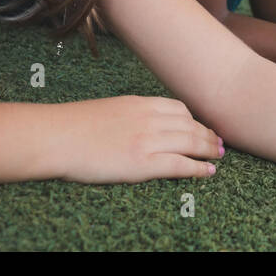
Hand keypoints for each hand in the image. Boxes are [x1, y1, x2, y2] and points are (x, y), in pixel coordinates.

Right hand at [54, 96, 223, 183]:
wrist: (55, 136)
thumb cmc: (72, 125)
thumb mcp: (108, 109)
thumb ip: (129, 114)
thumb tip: (137, 125)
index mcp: (139, 103)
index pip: (179, 108)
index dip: (194, 120)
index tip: (202, 127)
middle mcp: (149, 118)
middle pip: (190, 125)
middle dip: (208, 135)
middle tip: (219, 143)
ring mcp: (148, 140)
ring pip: (191, 142)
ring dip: (209, 150)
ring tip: (218, 156)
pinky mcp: (142, 163)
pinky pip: (180, 164)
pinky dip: (198, 168)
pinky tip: (208, 172)